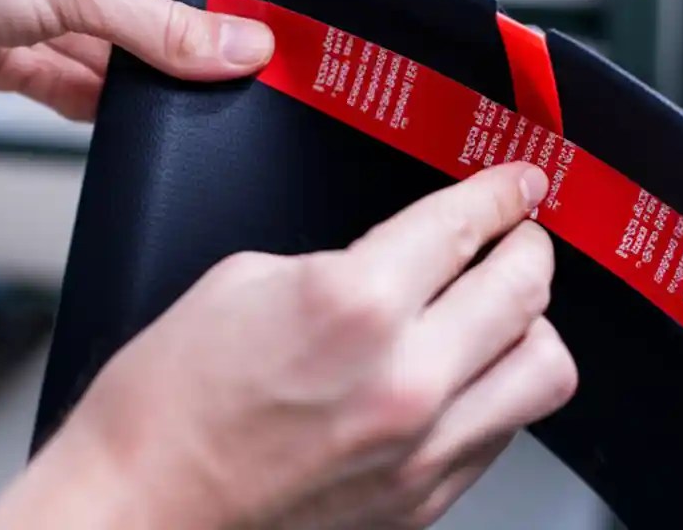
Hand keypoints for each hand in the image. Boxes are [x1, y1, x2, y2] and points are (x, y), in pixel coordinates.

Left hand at [0, 0, 273, 119]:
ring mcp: (2, 10)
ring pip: (84, 56)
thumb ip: (158, 24)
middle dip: (157, 53)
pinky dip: (80, 105)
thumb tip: (239, 43)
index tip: (238, 43)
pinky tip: (112, 120)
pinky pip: (45, 84)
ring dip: (119, 85)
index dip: (192, 3)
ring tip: (168, 109)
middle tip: (211, 85)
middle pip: (120, 16)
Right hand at [0, 163, 577, 529]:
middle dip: (530, 245)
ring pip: (544, 369)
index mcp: (354, 305)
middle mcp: (405, 379)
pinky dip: (498, 391)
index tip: (517, 185)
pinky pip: (505, 430)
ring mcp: (422, 449)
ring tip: (502, 311)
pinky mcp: (423, 499)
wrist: (138, 514)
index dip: (503, 193)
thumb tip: (404, 257)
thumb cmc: (166, 410)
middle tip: (517, 235)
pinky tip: (465, 375)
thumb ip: (344, 262)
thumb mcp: (244, 283)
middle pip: (527, 288)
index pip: (464, 225)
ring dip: (532, 326)